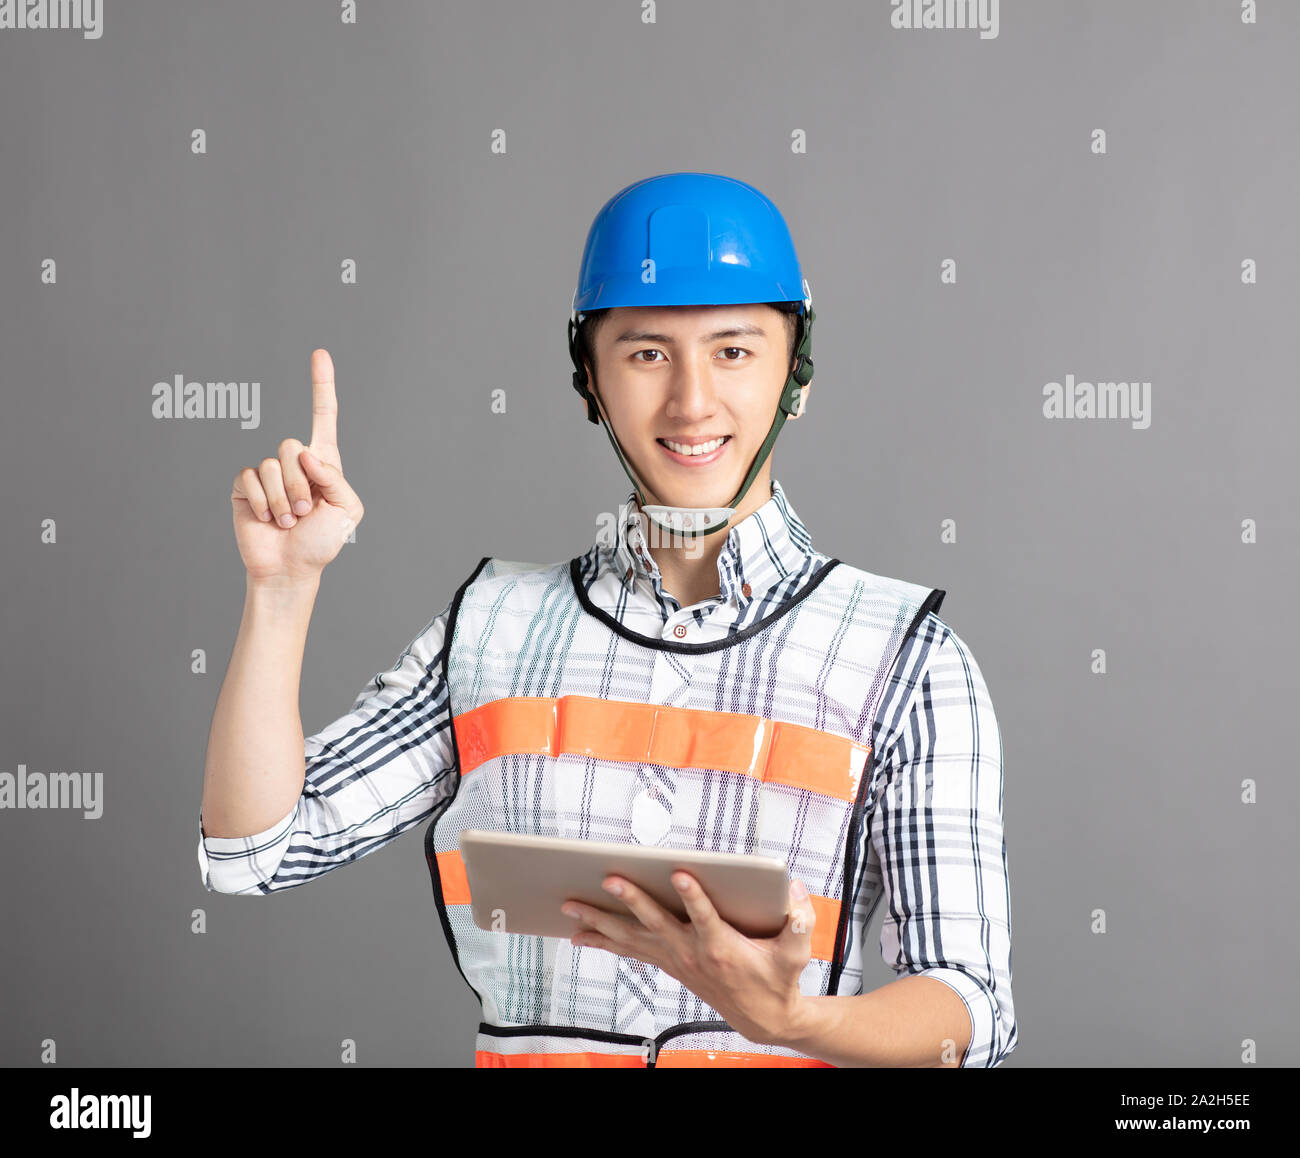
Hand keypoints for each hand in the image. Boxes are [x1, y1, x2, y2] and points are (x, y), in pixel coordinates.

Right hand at [230, 348, 364, 583]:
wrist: (290, 570)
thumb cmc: (321, 542)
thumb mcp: (348, 510)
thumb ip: (336, 478)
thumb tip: (306, 455)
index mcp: (323, 463)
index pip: (323, 417)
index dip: (321, 385)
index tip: (320, 353)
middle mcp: (294, 462)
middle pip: (292, 445)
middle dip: (302, 484)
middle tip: (306, 513)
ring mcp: (268, 474)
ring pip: (272, 465)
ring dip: (285, 500)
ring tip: (290, 522)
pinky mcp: (245, 487)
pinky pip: (251, 478)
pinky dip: (265, 503)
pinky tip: (269, 520)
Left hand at [562, 872, 816, 1047]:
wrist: (764, 1018)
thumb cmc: (779, 979)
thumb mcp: (797, 952)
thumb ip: (799, 921)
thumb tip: (793, 888)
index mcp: (721, 946)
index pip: (704, 916)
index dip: (692, 895)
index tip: (678, 873)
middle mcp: (691, 952)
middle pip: (654, 923)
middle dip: (630, 900)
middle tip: (608, 879)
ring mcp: (675, 958)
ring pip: (631, 938)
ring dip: (600, 922)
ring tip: (570, 908)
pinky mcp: (668, 962)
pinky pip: (629, 950)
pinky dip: (604, 941)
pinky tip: (580, 934)